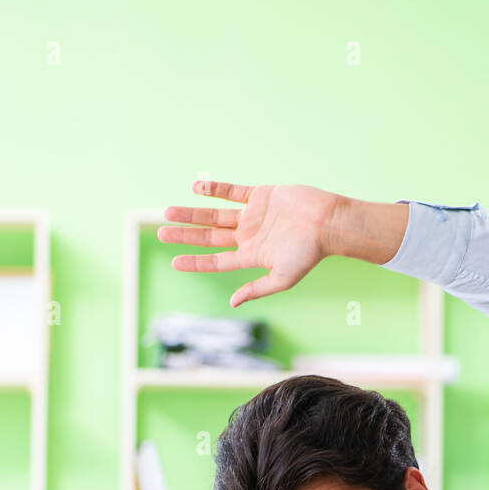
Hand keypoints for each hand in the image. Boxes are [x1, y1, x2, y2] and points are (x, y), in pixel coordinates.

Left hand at [158, 180, 340, 307]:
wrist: (327, 222)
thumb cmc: (309, 253)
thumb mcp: (282, 278)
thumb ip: (256, 289)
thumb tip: (232, 303)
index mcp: (252, 256)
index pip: (217, 260)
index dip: (195, 262)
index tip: (174, 262)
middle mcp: (249, 236)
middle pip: (210, 236)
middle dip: (186, 235)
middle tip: (161, 232)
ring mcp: (253, 215)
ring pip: (215, 214)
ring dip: (192, 213)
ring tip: (168, 211)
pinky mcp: (261, 195)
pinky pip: (233, 191)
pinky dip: (215, 189)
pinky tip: (196, 187)